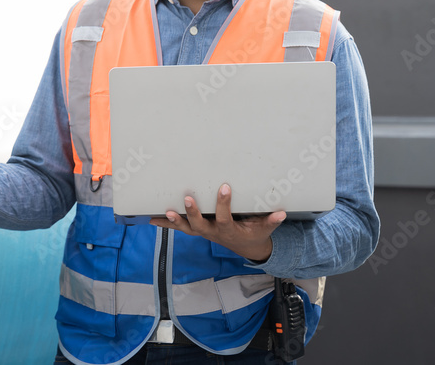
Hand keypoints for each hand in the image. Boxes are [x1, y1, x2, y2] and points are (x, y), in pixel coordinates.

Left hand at [149, 184, 284, 262]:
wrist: (246, 247)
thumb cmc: (254, 234)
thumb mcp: (264, 229)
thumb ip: (271, 221)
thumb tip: (282, 213)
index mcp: (229, 231)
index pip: (224, 217)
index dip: (223, 204)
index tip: (224, 187)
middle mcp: (213, 233)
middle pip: (199, 225)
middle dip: (192, 212)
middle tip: (187, 197)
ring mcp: (203, 232)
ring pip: (187, 228)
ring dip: (175, 221)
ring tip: (166, 211)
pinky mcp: (196, 230)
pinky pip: (180, 228)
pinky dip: (166, 224)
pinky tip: (152, 219)